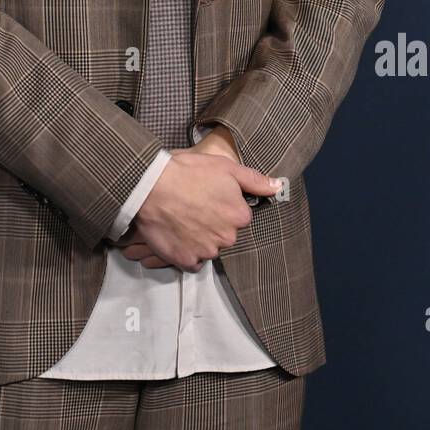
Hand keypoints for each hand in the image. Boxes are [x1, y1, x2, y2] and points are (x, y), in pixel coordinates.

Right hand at [116, 129, 275, 271]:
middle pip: (224, 234)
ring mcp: (206, 251)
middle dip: (213, 224)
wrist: (151, 186)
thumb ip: (254, 180)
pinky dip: (187, 252)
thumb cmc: (188, 172)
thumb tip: (277, 186)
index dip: (224, 207)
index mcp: (239, 216)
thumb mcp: (225, 167)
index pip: (238, 217)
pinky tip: (178, 235)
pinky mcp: (186, 260)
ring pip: (209, 248)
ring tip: (183, 220)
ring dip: (200, 239)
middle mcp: (227, 237)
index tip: (209, 198)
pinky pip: (192, 262)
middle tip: (194, 208)